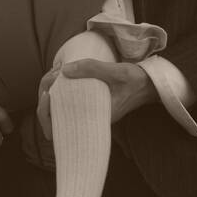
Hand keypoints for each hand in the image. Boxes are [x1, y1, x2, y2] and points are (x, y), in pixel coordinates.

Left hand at [36, 60, 157, 139]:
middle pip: (52, 118)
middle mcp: (87, 119)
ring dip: (51, 91)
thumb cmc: (136, 81)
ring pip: (57, 109)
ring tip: (56, 72)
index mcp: (91, 119)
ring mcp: (87, 112)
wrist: (151, 85)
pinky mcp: (89, 104)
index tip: (47, 93)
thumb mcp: (117, 72)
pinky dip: (60, 90)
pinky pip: (67, 102)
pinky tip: (63, 75)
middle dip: (44, 97)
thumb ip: (92, 68)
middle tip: (51, 76)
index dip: (44, 112)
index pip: (56, 127)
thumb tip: (65, 69)